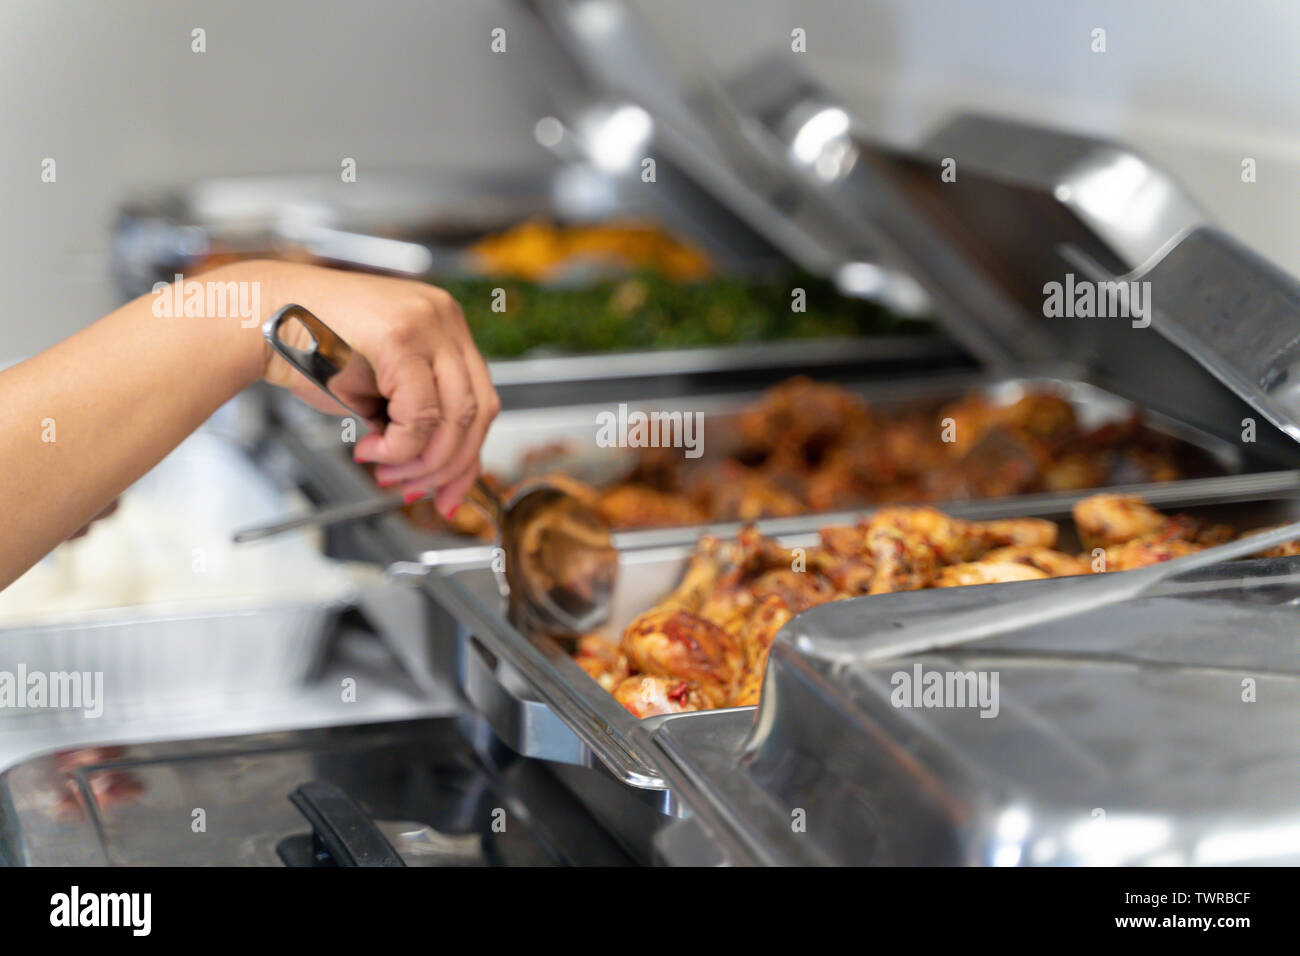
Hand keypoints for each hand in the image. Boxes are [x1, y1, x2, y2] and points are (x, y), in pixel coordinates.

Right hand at [246, 261, 499, 517]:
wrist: (256, 319)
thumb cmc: (310, 351)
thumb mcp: (380, 391)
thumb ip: (419, 419)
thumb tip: (448, 469)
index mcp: (446, 326)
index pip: (482, 402)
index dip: (467, 457)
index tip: (447, 493)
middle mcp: (444, 317)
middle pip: (479, 411)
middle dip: (447, 466)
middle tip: (410, 489)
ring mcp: (426, 322)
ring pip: (455, 417)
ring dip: (421, 461)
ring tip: (384, 470)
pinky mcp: (400, 336)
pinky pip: (421, 414)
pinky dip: (400, 447)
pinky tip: (369, 449)